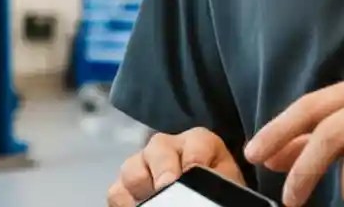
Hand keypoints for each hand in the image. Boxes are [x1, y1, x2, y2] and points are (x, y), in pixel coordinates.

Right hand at [107, 128, 247, 205]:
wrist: (204, 197)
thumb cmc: (218, 189)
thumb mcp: (226, 183)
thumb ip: (220, 180)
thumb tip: (210, 191)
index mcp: (198, 142)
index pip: (196, 144)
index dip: (194, 159)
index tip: (193, 172)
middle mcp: (167, 147)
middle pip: (158, 149)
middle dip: (163, 170)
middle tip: (167, 186)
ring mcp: (143, 164)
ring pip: (132, 168)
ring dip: (141, 188)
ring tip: (154, 202)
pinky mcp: (126, 185)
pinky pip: (117, 191)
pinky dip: (125, 203)